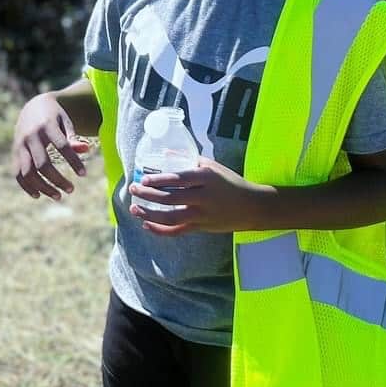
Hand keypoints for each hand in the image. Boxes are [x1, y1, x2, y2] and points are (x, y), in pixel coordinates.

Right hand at [12, 93, 91, 199]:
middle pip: (43, 164)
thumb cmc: (54, 117)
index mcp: (46, 125)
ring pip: (28, 172)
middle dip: (57, 180)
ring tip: (58, 196)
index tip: (84, 174)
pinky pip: (17, 173)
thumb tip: (86, 150)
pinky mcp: (15, 152)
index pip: (62, 146)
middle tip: (71, 190)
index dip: (73, 161)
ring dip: (43, 187)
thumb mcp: (65, 122)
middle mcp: (31, 136)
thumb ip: (73, 137)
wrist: (32, 107)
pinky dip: (26, 186)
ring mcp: (20, 145)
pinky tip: (38, 195)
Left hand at [128, 157, 270, 234]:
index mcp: (207, 178)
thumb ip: (190, 161)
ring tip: (134, 208)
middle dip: (148, 195)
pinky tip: (146, 225)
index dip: (159, 180)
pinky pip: (177, 232)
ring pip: (171, 218)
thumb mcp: (213, 167)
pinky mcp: (201, 228)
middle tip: (133, 189)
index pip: (178, 179)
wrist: (252, 206)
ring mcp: (202, 215)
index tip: (144, 179)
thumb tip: (166, 154)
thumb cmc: (230, 182)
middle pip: (170, 198)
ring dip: (149, 214)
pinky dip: (160, 230)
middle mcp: (204, 197)